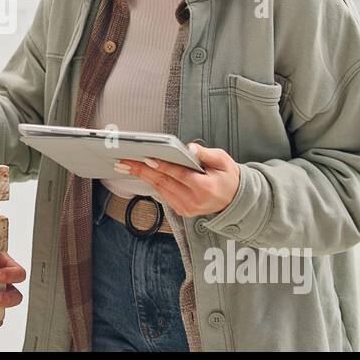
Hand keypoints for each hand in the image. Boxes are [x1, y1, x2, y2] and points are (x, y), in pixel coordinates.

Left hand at [115, 143, 240, 216]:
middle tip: (124, 162)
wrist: (234, 200)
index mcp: (205, 187)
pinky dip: (151, 182)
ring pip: (160, 189)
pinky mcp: (182, 210)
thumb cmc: (228, 176)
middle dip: (142, 170)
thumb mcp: (223, 161)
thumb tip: (189, 148)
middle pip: (164, 182)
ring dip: (142, 176)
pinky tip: (139, 173)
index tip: (147, 158)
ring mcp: (187, 208)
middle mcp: (194, 200)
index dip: (163, 166)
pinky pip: (163, 194)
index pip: (179, 174)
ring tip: (125, 166)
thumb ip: (205, 154)